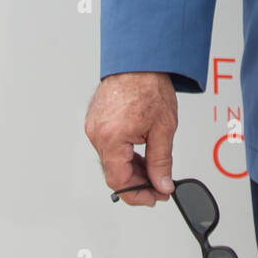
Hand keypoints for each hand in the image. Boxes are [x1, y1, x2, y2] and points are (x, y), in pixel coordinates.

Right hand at [84, 72, 177, 206]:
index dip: (138, 194)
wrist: (140, 59)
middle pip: (114, 173)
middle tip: (160, 186)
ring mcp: (94, 127)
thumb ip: (161, 161)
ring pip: (112, 161)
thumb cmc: (149, 85)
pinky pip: (109, 147)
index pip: (119, 181)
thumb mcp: (163, 128)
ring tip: (154, 170)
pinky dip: (124, 155)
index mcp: (111, 138)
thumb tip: (162, 184)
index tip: (154, 198)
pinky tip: (141, 155)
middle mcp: (97, 134)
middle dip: (138, 183)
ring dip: (132, 169)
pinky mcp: (96, 122)